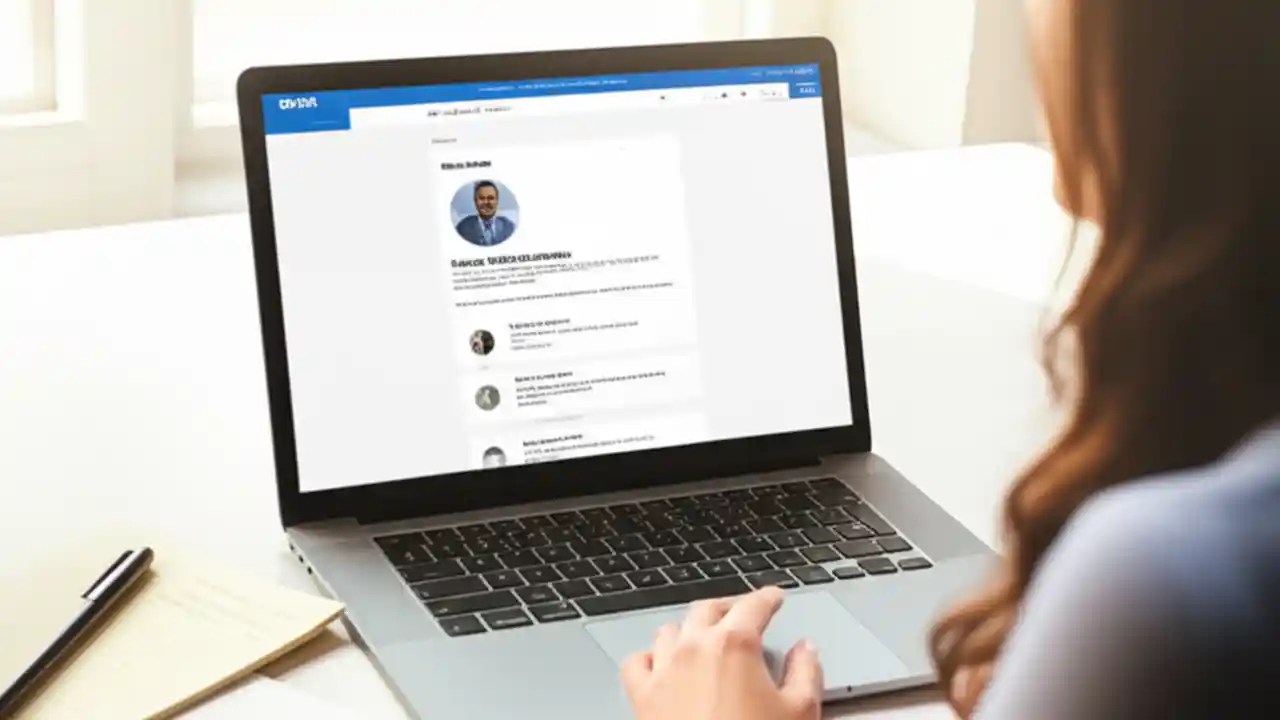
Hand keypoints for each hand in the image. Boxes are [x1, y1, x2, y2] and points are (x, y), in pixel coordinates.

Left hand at [621, 587, 822, 719]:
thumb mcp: (800, 712)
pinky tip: (661, 664)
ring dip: (689, 629)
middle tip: (742, 613)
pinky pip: (638, 662)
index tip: (773, 597)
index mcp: (734, 644)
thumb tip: (806, 650)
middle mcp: (694, 648)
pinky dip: (650, 658)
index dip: (767, 598)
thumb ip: (806, 672)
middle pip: (708, 609)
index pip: (753, 605)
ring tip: (703, 637)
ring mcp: (664, 670)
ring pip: (671, 631)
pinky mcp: (642, 696)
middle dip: (728, 607)